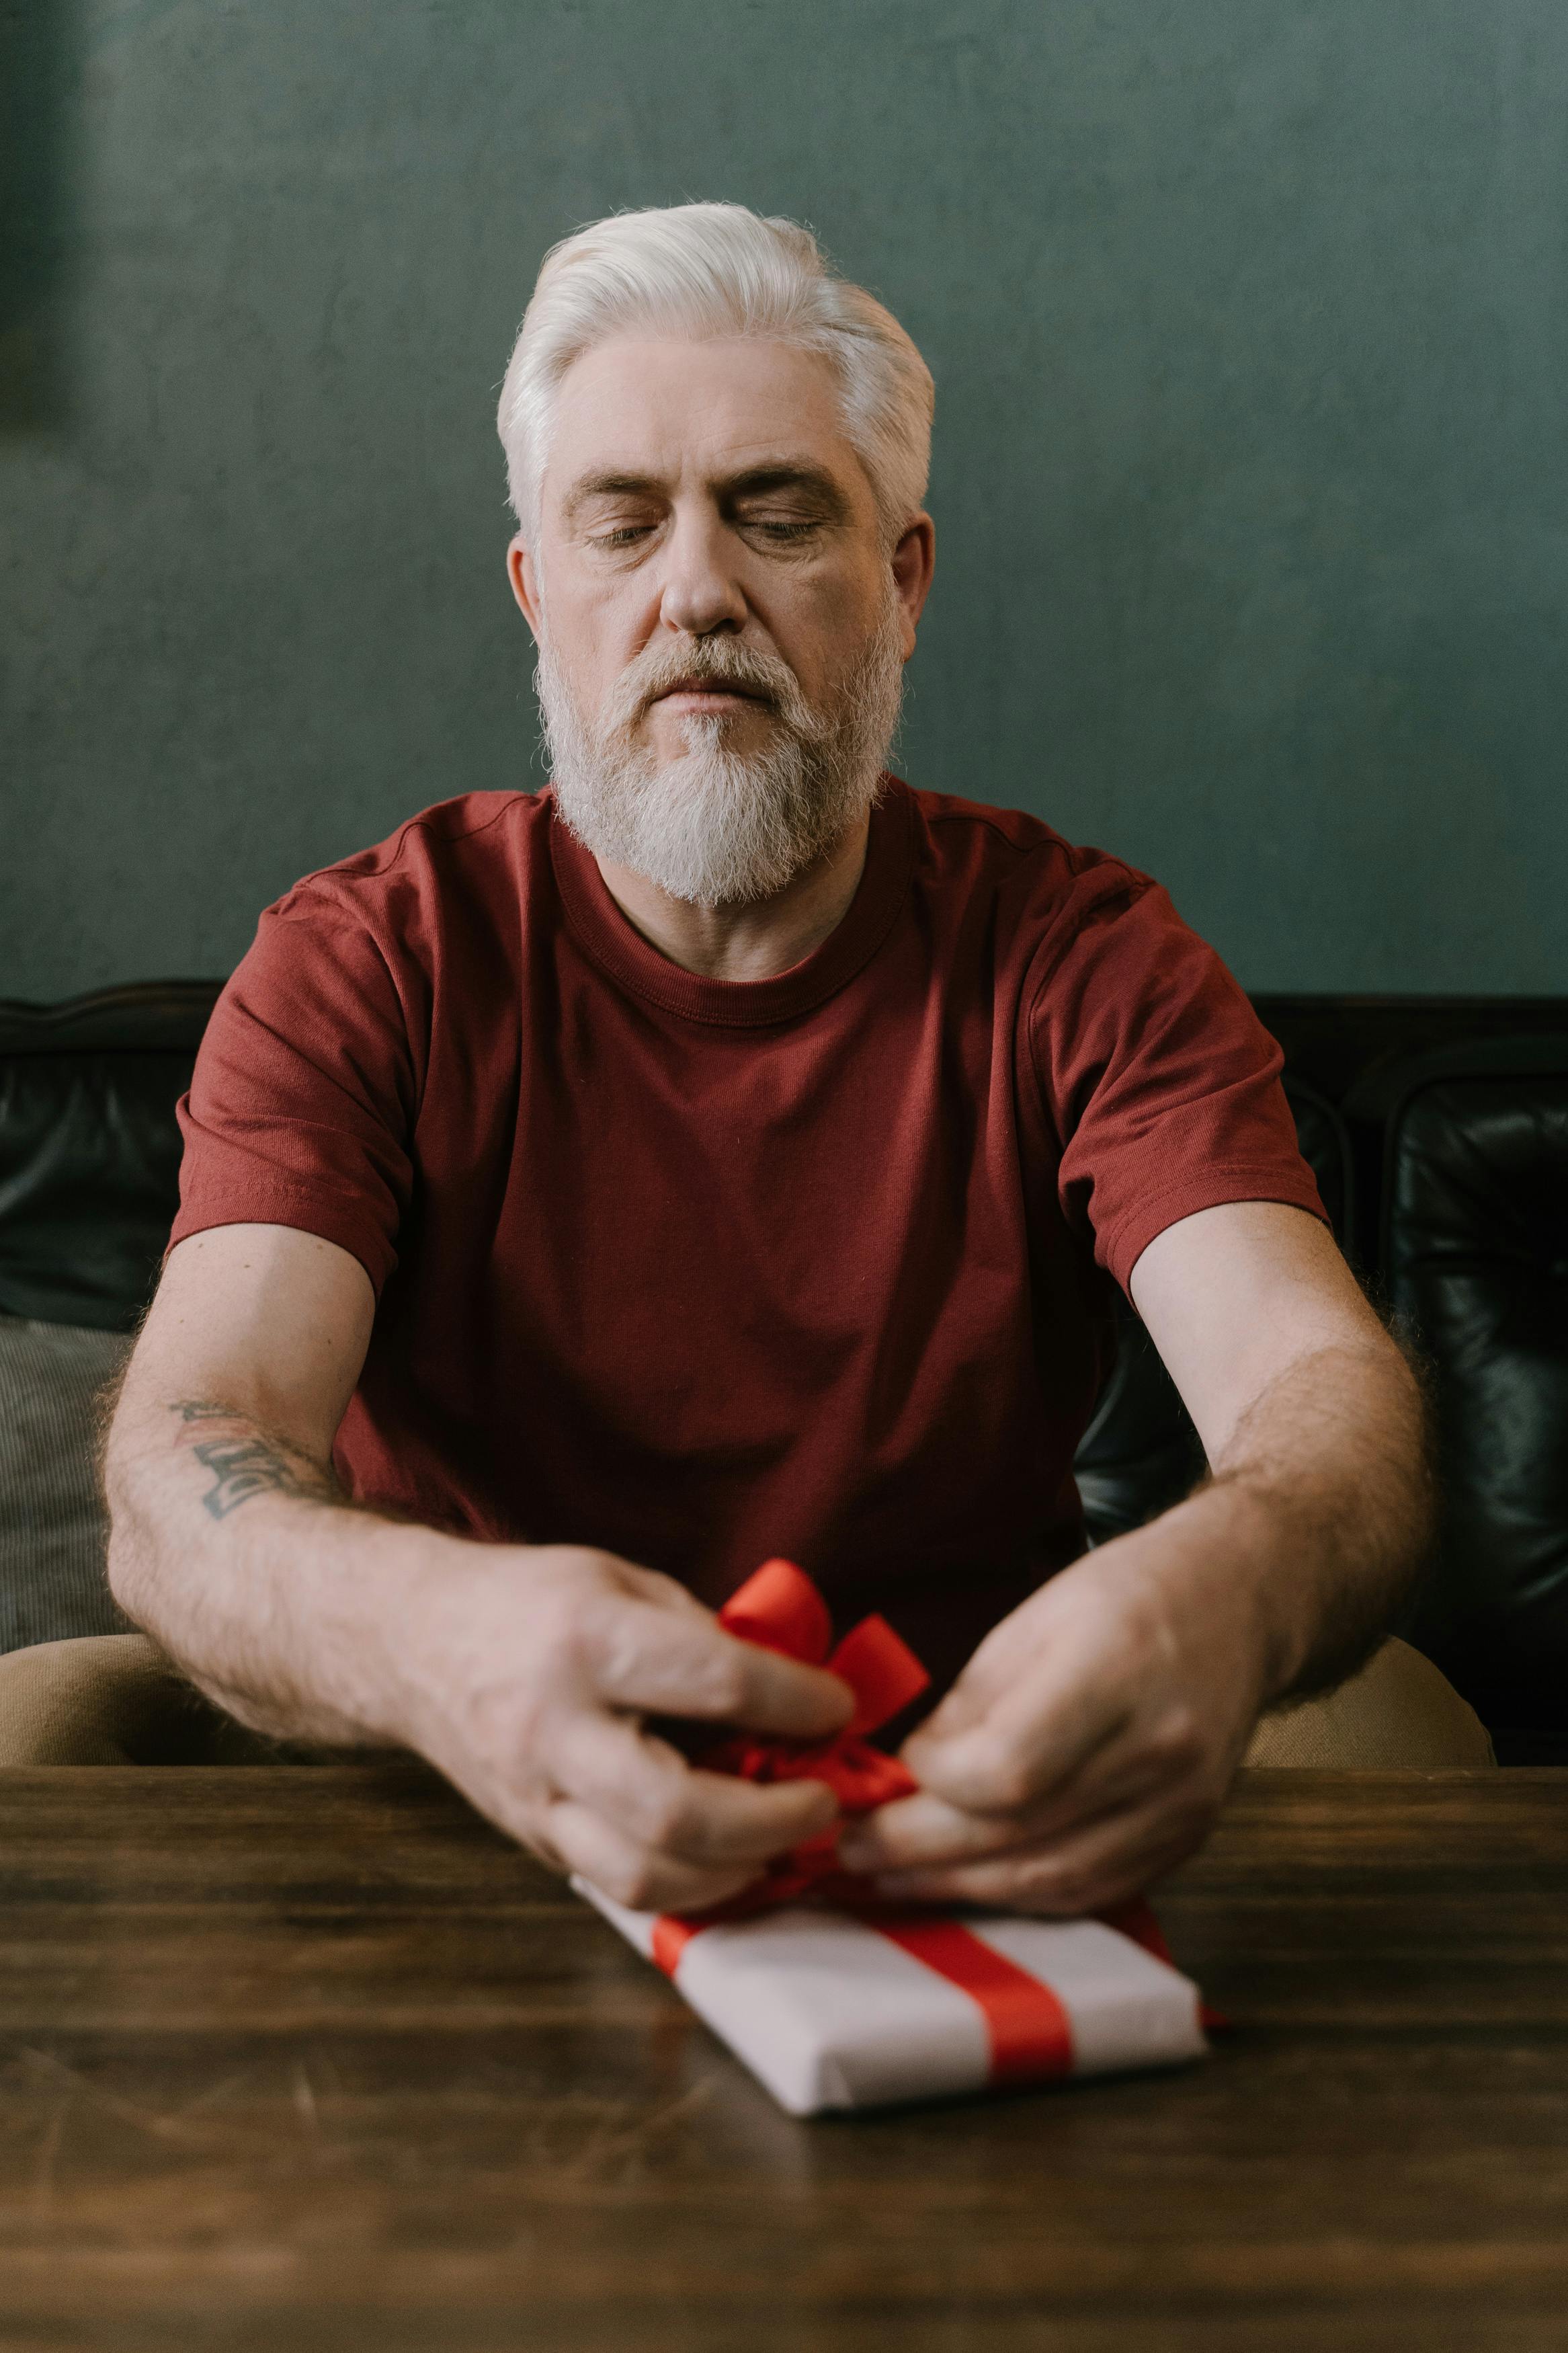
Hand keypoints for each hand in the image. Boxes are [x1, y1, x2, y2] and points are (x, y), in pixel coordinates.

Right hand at [397, 1543, 853, 1912]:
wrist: (409, 1640)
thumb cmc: (527, 1601)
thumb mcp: (619, 1578)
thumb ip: (700, 1633)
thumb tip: (788, 1683)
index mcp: (588, 1639)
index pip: (717, 1682)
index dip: (798, 1701)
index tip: (838, 1706)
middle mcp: (556, 1725)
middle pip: (678, 1809)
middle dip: (773, 1818)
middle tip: (823, 1801)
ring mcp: (537, 1795)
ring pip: (645, 1874)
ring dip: (736, 1871)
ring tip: (785, 1841)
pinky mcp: (533, 1838)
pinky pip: (619, 1889)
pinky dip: (690, 1888)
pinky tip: (731, 1861)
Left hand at [836, 1503, 1269, 1913]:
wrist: (1236, 1604)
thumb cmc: (1122, 1596)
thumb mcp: (1031, 1619)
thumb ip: (969, 1707)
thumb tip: (906, 1778)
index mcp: (1116, 1671)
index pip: (1009, 1769)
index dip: (935, 1783)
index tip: (895, 1765)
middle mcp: (1159, 1749)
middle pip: (1021, 1833)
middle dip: (920, 1850)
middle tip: (851, 1850)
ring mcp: (1183, 1805)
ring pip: (1053, 1880)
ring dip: (958, 1888)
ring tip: (892, 1878)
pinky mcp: (1189, 1839)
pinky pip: (1092, 1893)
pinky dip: (1020, 1897)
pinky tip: (968, 1885)